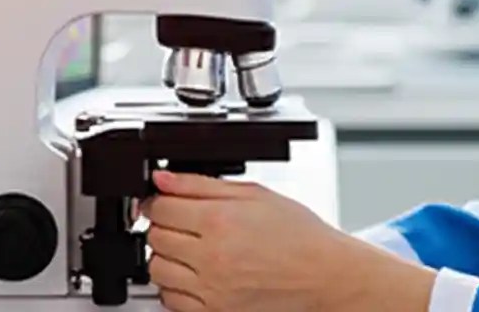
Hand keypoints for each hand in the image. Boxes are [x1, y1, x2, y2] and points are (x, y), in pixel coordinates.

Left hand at [139, 171, 433, 311]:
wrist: (324, 275)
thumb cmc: (298, 234)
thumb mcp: (253, 194)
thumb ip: (201, 185)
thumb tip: (163, 179)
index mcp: (220, 221)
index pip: (160, 208)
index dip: (158, 200)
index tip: (164, 201)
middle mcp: (212, 257)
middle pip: (155, 237)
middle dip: (164, 225)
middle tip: (183, 222)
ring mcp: (211, 290)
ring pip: (157, 270)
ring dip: (166, 256)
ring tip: (189, 248)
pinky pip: (170, 300)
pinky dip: (175, 286)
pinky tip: (194, 273)